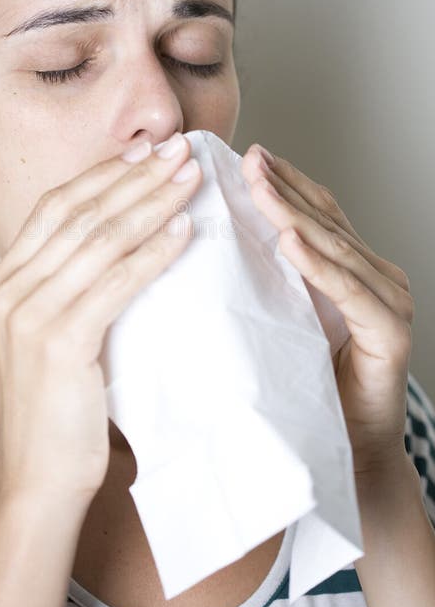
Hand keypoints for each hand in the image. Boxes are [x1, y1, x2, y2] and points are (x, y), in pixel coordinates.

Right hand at [0, 132, 201, 503]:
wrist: (39, 480)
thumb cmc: (57, 411)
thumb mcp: (54, 336)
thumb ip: (71, 290)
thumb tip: (123, 244)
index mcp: (5, 280)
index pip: (58, 207)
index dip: (104, 174)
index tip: (146, 151)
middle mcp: (9, 287)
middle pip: (81, 213)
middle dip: (136, 176)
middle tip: (180, 149)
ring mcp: (28, 313)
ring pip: (100, 240)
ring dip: (152, 203)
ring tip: (191, 179)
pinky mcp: (58, 342)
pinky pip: (114, 284)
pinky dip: (152, 253)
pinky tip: (183, 232)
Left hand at [240, 143, 413, 477]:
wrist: (344, 451)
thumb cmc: (308, 388)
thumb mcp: (282, 320)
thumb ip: (271, 281)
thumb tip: (216, 241)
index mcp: (353, 270)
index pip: (317, 214)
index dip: (284, 183)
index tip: (247, 155)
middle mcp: (377, 277)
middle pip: (326, 221)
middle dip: (284, 187)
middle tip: (249, 157)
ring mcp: (388, 302)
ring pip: (336, 247)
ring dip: (294, 213)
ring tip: (259, 185)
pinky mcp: (389, 334)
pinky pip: (348, 291)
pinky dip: (317, 265)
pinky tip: (289, 240)